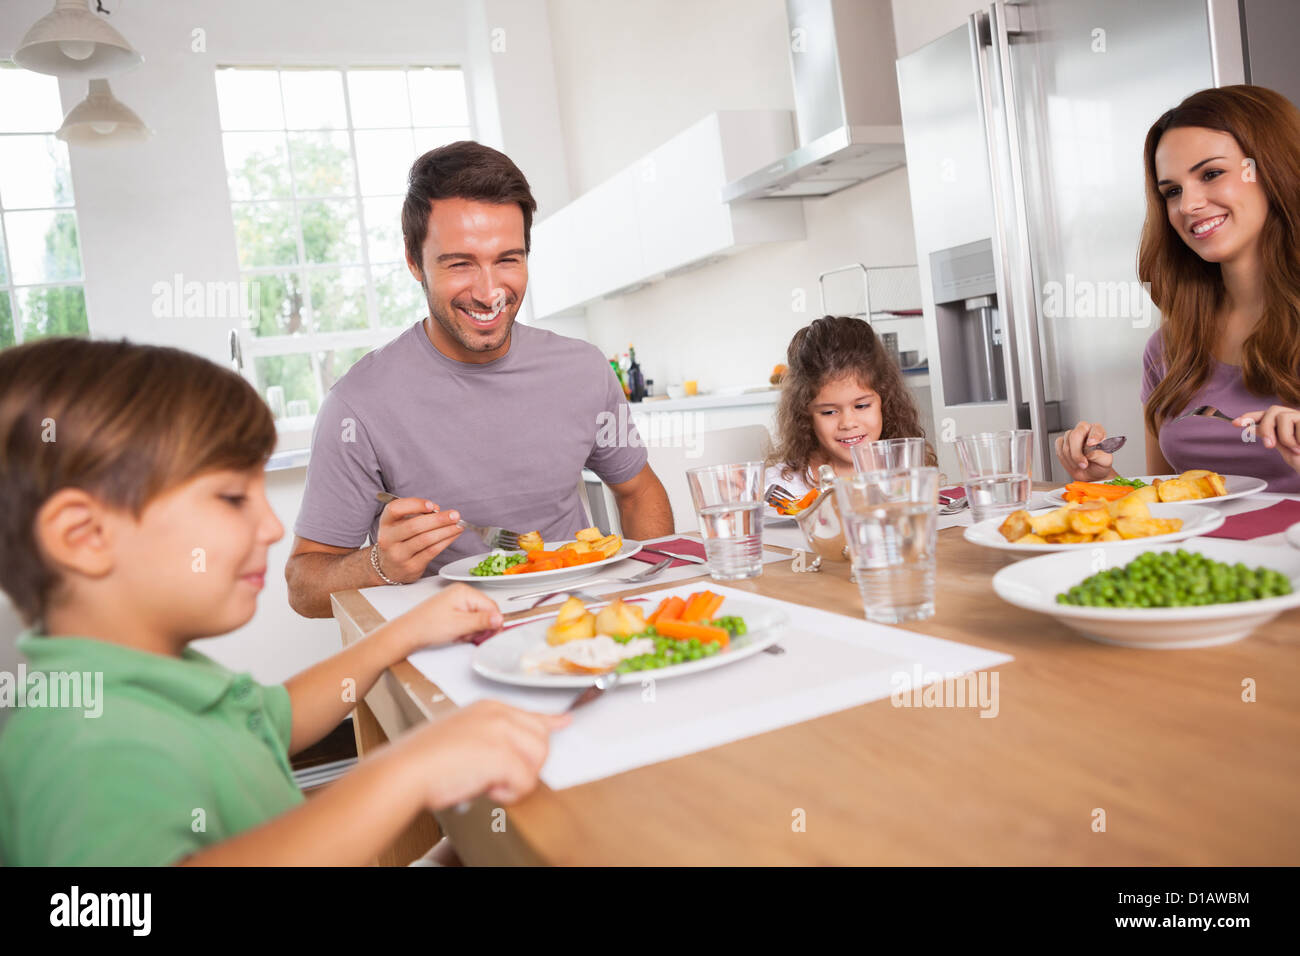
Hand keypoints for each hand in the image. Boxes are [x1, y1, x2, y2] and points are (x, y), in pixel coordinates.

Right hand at [374, 497, 463, 583]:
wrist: (389, 568)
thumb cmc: (399, 540)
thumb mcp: (399, 524)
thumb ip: (415, 515)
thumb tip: (438, 512)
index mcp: (385, 523)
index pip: (395, 509)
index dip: (414, 505)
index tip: (432, 506)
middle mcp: (388, 539)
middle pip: (414, 526)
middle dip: (438, 520)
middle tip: (455, 515)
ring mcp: (398, 555)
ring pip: (425, 540)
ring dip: (446, 531)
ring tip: (459, 525)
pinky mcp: (411, 567)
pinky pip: (431, 551)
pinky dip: (445, 541)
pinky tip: (454, 535)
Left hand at [400, 583, 503, 649]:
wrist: (407, 633)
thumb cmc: (427, 626)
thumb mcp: (460, 625)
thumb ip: (482, 622)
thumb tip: (500, 618)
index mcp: (465, 592)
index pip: (491, 606)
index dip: (494, 622)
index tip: (491, 634)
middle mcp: (461, 593)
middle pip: (485, 612)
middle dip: (479, 627)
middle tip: (467, 635)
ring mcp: (456, 601)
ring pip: (477, 618)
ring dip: (471, 630)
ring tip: (458, 634)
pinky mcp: (452, 609)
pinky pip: (468, 620)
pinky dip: (464, 629)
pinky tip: (454, 633)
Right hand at [400, 700, 570, 809]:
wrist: (406, 770)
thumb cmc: (425, 760)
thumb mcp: (463, 736)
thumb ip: (493, 737)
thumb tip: (512, 754)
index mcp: (489, 707)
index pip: (532, 714)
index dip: (551, 722)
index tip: (565, 721)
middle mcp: (499, 715)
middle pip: (542, 740)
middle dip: (527, 765)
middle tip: (499, 777)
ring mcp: (502, 732)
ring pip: (538, 760)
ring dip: (518, 780)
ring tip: (489, 783)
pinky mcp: (503, 754)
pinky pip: (526, 782)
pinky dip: (509, 794)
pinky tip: (487, 790)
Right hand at [1054, 421, 1118, 481]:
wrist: (1091, 473)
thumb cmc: (1099, 465)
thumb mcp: (1105, 462)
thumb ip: (1100, 455)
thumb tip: (1090, 452)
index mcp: (1097, 430)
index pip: (1095, 429)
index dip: (1093, 436)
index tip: (1091, 444)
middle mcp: (1084, 430)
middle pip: (1075, 435)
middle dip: (1077, 453)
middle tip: (1083, 464)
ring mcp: (1071, 436)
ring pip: (1066, 445)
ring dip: (1072, 459)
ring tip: (1081, 465)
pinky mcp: (1061, 442)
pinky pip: (1059, 449)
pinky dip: (1065, 459)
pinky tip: (1072, 462)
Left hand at [1235, 406, 1299, 473]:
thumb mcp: (1283, 447)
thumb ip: (1270, 435)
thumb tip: (1250, 427)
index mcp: (1284, 424)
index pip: (1265, 415)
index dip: (1250, 417)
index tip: (1235, 423)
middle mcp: (1294, 417)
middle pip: (1272, 410)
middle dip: (1266, 427)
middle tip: (1270, 445)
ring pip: (1282, 416)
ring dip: (1284, 436)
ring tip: (1295, 447)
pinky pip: (1294, 422)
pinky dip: (1295, 438)